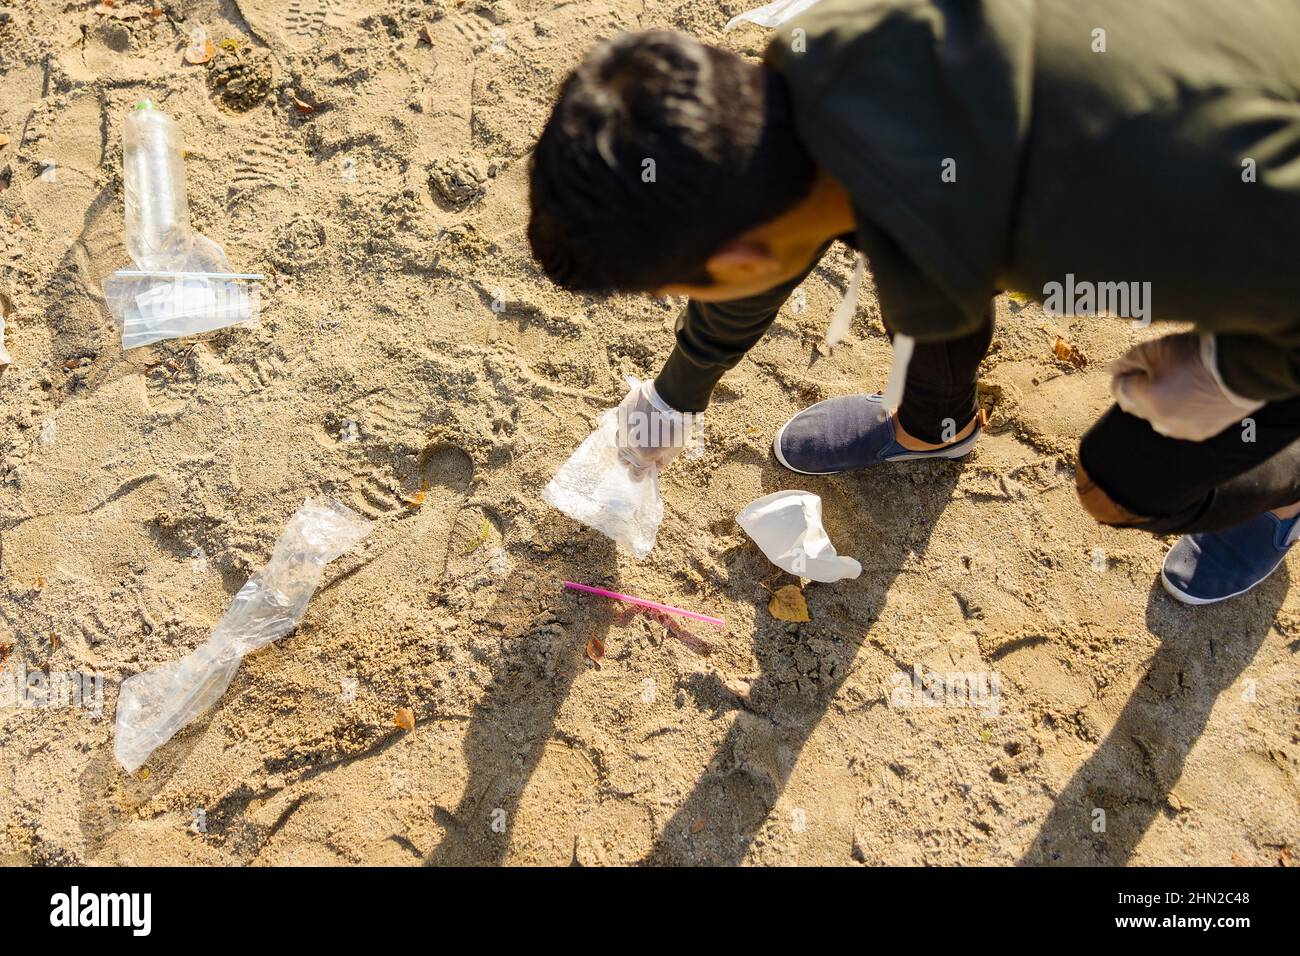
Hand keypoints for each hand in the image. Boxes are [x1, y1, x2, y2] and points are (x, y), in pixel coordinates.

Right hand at [616, 377, 689, 477]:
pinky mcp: (621, 413)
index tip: (641, 474)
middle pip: (623, 459)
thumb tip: (655, 466)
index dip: (639, 475)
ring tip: (638, 435)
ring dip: (627, 442)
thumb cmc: (678, 424)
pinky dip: (628, 424)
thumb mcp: (676, 448)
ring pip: (619, 441)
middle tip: (641, 453)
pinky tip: (638, 419)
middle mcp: (629, 444)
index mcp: (643, 456)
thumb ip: (663, 461)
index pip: (635, 474)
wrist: (673, 396)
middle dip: (631, 459)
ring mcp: (622, 428)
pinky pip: (621, 423)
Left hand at [1110, 333, 1262, 440]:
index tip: (1133, 363)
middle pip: (1135, 405)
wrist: (1247, 367)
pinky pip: (1178, 423)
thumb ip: (1129, 360)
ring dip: (1158, 401)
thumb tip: (1111, 370)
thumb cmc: (1200, 354)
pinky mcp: (1200, 433)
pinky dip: (1178, 411)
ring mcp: (1180, 430)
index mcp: (1148, 398)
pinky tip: (1191, 394)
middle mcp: (1161, 420)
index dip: (1123, 373)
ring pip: (1156, 417)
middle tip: (1158, 368)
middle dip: (1139, 388)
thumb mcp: (1158, 347)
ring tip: (1177, 380)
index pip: (1118, 389)